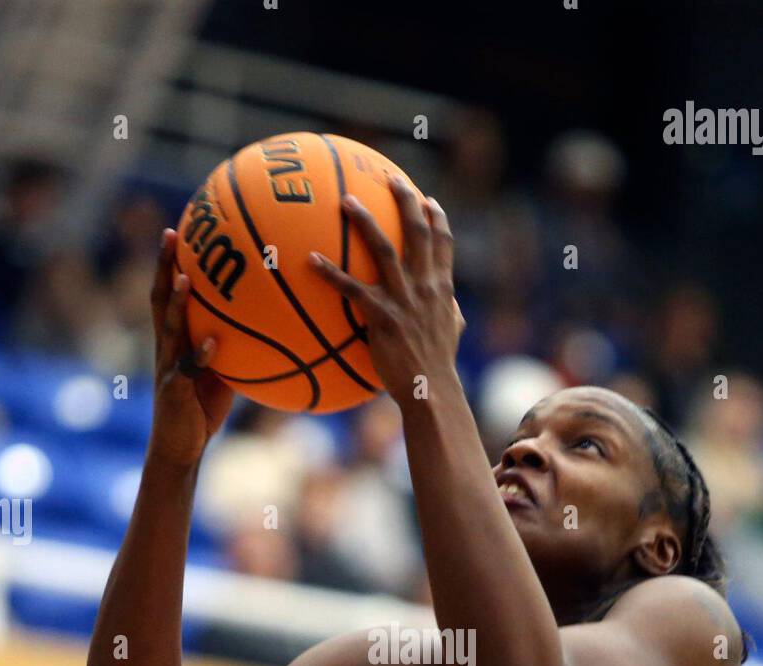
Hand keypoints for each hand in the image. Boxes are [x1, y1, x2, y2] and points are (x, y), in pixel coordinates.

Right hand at [149, 229, 234, 465]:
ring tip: (186, 279)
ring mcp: (168, 367)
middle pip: (160, 297)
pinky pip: (188, 369)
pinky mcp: (174, 390)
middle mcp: (166, 346)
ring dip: (176, 303)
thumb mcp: (222, 372)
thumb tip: (270, 326)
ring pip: (168, 327)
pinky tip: (213, 343)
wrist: (181, 447)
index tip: (178, 229)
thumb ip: (235, 347)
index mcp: (175, 339)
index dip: (170, 261)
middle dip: (164, 265)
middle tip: (171, 234)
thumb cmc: (202, 408)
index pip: (169, 291)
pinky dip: (201, 355)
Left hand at [309, 178, 464, 408]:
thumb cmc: (437, 368)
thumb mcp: (452, 333)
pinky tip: (310, 260)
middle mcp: (426, 287)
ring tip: (346, 201)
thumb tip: (450, 306)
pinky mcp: (383, 317)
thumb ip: (450, 313)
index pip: (443, 243)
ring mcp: (405, 300)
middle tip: (388, 177)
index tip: (426, 198)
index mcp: (442, 289)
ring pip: (385, 249)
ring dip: (365, 222)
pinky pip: (353, 289)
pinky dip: (331, 273)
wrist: (431, 392)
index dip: (436, 217)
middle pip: (418, 232)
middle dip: (404, 200)